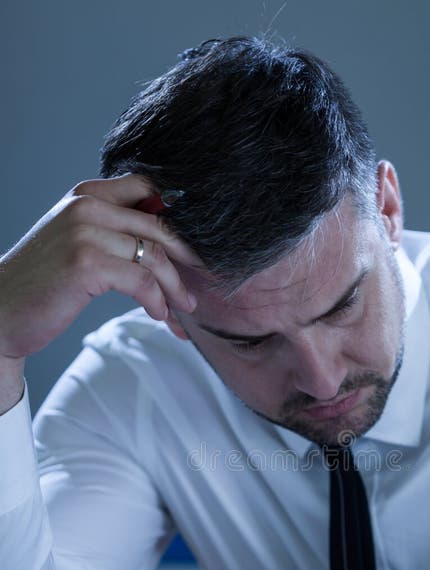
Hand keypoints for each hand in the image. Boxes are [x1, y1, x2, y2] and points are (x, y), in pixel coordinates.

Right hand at [0, 174, 196, 362]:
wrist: (2, 309)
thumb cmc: (45, 281)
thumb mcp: (77, 240)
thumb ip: (112, 230)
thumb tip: (167, 240)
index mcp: (87, 193)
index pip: (148, 188)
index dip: (179, 216)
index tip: (195, 246)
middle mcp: (87, 205)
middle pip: (159, 225)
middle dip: (188, 257)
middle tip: (203, 280)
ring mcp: (86, 232)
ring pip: (155, 256)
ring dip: (176, 287)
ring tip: (184, 307)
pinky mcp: (87, 264)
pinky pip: (142, 281)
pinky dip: (157, 301)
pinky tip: (159, 315)